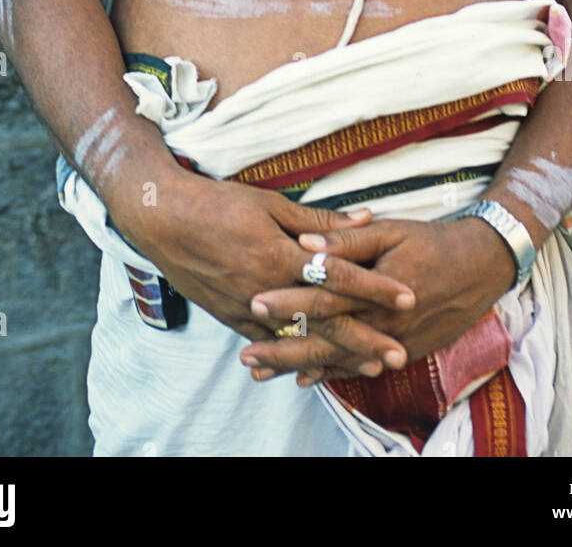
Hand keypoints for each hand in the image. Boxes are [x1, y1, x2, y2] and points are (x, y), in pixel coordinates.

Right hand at [126, 170, 415, 348]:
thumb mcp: (271, 203)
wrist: (163, 220)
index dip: (375, 288)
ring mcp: (247, 309)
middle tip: (398, 354)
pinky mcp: (231, 319)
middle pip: (325, 320)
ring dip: (336, 354)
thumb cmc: (218, 204)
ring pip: (299, 339)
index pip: (339, 276)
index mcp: (280, 256)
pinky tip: (314, 368)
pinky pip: (269, 344)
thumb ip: (319, 220)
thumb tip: (365, 218)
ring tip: (368, 368)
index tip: (408, 297)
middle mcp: (266, 290)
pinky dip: (294, 357)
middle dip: (364, 339)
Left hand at [242, 215, 515, 384]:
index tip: (256, 302)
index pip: (324, 297)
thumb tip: (306, 244)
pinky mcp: (403, 351)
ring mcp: (394, 342)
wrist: (481, 267)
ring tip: (261, 371)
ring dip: (298, 365)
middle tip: (246, 356)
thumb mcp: (390, 230)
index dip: (290, 301)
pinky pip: (360, 367)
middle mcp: (382, 323)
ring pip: (338, 359)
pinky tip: (303, 379)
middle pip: (325, 339)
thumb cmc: (433, 242)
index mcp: (375, 290)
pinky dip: (331, 373)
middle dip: (283, 348)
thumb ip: (346, 242)